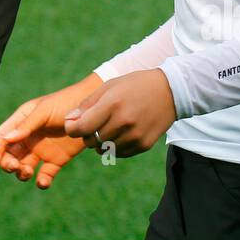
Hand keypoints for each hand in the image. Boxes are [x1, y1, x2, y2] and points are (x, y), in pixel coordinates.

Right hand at [0, 72, 102, 188]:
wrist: (92, 110)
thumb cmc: (65, 103)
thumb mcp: (43, 110)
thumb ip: (26, 125)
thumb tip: (7, 139)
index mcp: (22, 122)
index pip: (2, 137)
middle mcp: (29, 138)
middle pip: (10, 156)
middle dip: (8, 164)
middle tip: (15, 167)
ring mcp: (42, 150)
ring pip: (24, 168)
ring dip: (22, 173)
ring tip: (28, 172)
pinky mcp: (56, 161)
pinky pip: (44, 175)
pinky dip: (41, 182)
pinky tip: (43, 182)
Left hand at [62, 69, 176, 158]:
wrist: (170, 91)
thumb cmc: (134, 86)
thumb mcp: (109, 86)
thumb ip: (87, 104)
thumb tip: (68, 121)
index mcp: (112, 104)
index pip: (82, 127)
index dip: (72, 129)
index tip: (73, 126)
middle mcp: (123, 121)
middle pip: (91, 141)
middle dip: (86, 135)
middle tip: (93, 125)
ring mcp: (135, 135)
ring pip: (104, 150)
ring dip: (100, 142)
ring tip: (108, 128)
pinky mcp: (143, 145)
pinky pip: (119, 153)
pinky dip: (114, 147)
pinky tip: (120, 133)